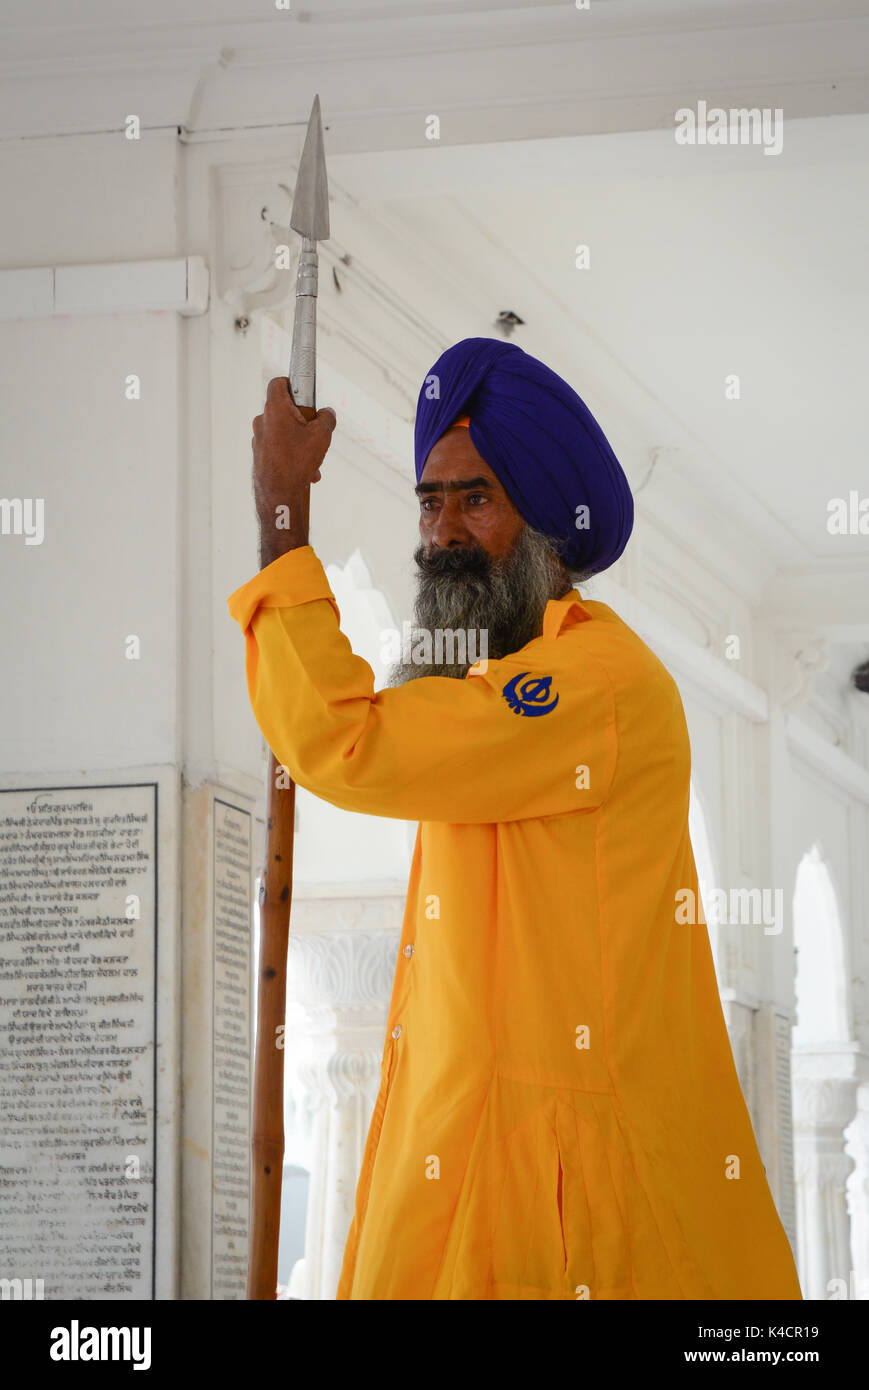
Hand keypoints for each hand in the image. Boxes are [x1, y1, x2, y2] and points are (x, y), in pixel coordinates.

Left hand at [252, 377, 336, 565]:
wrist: (279, 495)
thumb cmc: (298, 462)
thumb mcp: (322, 435)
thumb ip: (327, 418)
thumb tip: (327, 413)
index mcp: (275, 409)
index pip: (278, 382)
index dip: (292, 383)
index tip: (304, 394)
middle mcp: (263, 421)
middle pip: (285, 410)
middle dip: (303, 421)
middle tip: (316, 434)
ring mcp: (258, 439)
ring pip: (284, 433)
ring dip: (301, 443)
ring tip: (314, 462)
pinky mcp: (259, 455)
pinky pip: (279, 449)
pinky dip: (293, 456)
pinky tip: (306, 473)